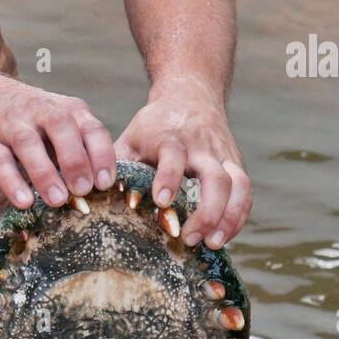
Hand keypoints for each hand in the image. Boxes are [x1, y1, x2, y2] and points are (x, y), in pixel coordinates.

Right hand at [0, 79, 117, 209]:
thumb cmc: (34, 125)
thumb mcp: (61, 128)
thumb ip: (80, 152)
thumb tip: (103, 192)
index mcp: (68, 110)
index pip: (90, 127)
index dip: (101, 154)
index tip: (105, 183)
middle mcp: (41, 111)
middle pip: (61, 127)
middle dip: (75, 159)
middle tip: (83, 190)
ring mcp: (13, 124)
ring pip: (28, 143)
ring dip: (45, 173)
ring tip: (57, 201)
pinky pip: (1, 162)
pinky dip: (12, 182)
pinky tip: (24, 202)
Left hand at [114, 82, 250, 247]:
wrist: (191, 93)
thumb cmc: (153, 126)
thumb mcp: (131, 138)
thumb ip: (117, 166)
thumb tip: (94, 198)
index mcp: (171, 136)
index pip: (173, 154)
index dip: (169, 176)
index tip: (161, 202)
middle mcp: (202, 145)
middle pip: (216, 177)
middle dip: (207, 211)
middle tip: (190, 239)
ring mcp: (223, 154)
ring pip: (238, 185)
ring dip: (228, 218)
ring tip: (213, 244)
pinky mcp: (236, 164)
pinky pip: (245, 192)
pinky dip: (238, 216)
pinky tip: (224, 237)